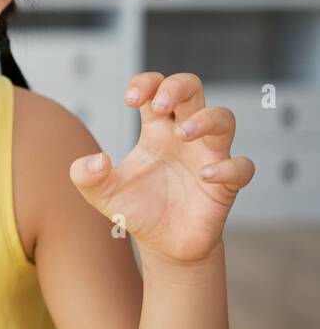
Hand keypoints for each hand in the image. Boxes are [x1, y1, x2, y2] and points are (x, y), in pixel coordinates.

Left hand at [69, 72, 254, 264]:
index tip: (129, 99)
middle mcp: (185, 137)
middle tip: (159, 105)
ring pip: (224, 119)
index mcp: (156, 131)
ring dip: (206, 120)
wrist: (163, 244)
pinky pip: (242, 167)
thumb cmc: (135, 210)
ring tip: (182, 134)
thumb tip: (96, 160)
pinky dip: (228, 167)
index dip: (146, 83)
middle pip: (193, 89)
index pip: (156, 89)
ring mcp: (209, 157)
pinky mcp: (226, 185)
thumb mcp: (101, 194)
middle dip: (178, 86)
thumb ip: (86, 176)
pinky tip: (204, 176)